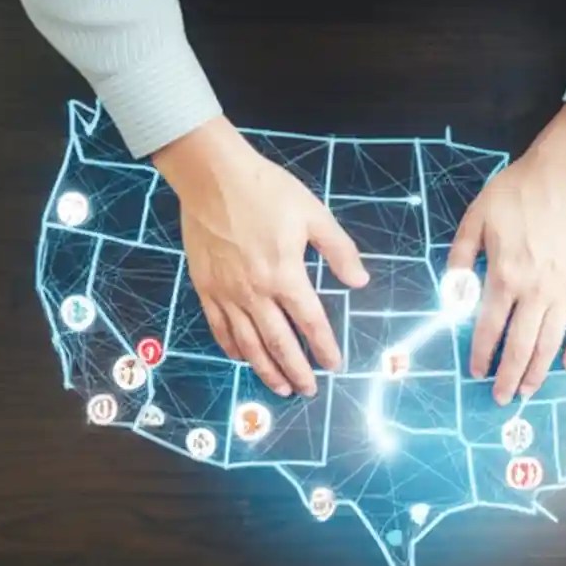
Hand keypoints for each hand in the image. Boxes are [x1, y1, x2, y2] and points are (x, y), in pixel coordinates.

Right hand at [154, 117, 368, 397]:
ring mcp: (227, 292)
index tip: (333, 365)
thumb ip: (338, 250)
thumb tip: (360, 281)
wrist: (212, 176)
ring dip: (265, 370)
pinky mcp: (206, 287)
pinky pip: (219, 328)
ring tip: (281, 388)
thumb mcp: (313, 214)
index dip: (324, 346)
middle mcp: (255, 291)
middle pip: (279, 343)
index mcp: (285, 275)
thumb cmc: (265, 190)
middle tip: (308, 389)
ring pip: (248, 344)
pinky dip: (232, 349)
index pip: (310, 322)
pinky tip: (242, 359)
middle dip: (296, 370)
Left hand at [448, 104, 565, 404]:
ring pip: (552, 342)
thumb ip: (461, 257)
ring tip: (528, 390)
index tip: (477, 373)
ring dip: (538, 371)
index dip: (481, 356)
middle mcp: (536, 290)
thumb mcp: (476, 217)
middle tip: (502, 398)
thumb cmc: (520, 190)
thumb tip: (453, 293)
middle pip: (520, 346)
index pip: (489, 329)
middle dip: (508, 376)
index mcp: (504, 276)